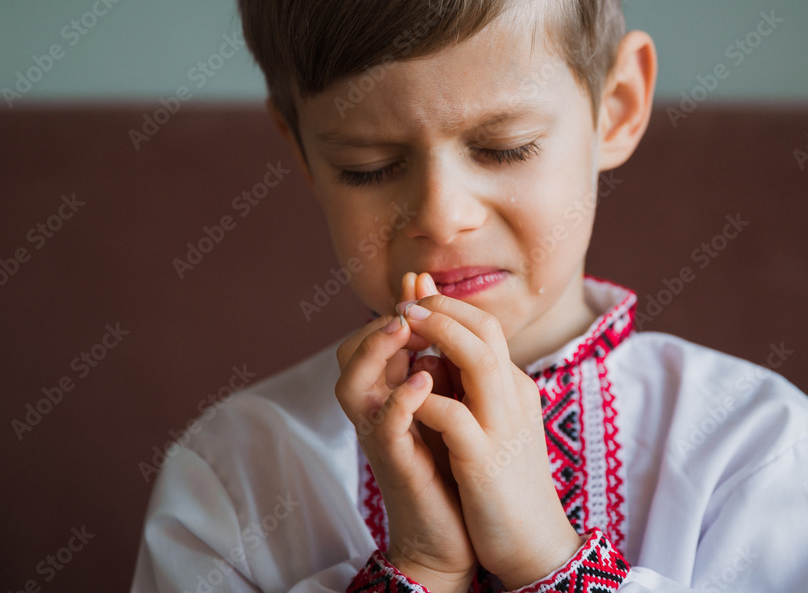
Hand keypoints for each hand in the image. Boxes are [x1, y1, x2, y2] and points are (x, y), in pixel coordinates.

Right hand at [335, 274, 475, 592]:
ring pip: (352, 385)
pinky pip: (385, 426)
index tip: (420, 278)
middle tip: (409, 300)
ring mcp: (381, 437)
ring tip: (404, 326)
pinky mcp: (396, 464)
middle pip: (348, 354)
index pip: (371, 337)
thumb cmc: (453, 461)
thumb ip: (439, 357)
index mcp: (388, 392)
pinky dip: (400, 400)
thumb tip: (441, 305)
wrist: (459, 529)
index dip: (393, 305)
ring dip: (376, 351)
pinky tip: (424, 378)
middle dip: (377, 322)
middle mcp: (375, 411)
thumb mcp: (448, 399)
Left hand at [402, 294, 583, 588]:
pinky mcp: (485, 461)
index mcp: (516, 390)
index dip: (450, 307)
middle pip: (487, 330)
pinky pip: (454, 416)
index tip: (416, 300)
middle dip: (442, 308)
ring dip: (438, 333)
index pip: (489, 329)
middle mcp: (515, 399)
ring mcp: (503, 427)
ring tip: (404, 325)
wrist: (534, 545)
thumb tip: (436, 359)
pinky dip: (426, 398)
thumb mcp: (493, 429)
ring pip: (477, 358)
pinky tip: (406, 392)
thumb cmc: (504, 487)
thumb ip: (471, 394)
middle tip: (406, 302)